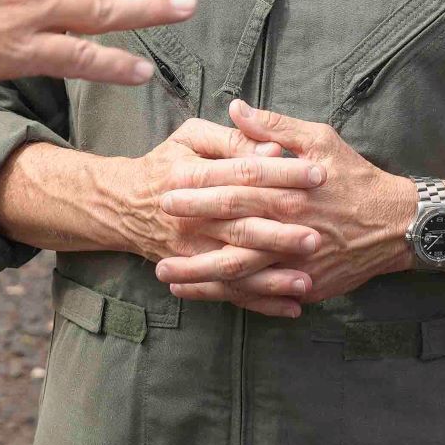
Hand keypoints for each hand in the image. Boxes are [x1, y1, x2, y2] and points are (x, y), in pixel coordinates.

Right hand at [113, 120, 325, 292]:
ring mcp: (191, 249)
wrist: (125, 205)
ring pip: (235, 266)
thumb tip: (272, 149)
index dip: (283, 173)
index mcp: (192, 175)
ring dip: (271, 278)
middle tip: (315, 237)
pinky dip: (260, 303)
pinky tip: (292, 307)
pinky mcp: (194, 271)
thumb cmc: (168, 163)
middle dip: (279, 234)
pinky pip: (229, 292)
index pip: (245, 174)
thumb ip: (233, 139)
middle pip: (241, 225)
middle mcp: (190, 216)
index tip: (319, 174)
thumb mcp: (192, 137)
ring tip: (306, 281)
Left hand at [152, 101, 414, 313]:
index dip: (201, 189)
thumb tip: (236, 107)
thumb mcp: (320, 140)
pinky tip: (202, 294)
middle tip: (156, 232)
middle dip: (192, 232)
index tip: (168, 189)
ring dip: (200, 274)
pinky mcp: (305, 284)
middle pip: (233, 231)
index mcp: (290, 189)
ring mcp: (297, 260)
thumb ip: (275, 127)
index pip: (238, 187)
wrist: (398, 224)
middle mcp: (291, 226)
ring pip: (241, 271)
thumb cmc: (355, 177)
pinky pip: (261, 293)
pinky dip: (229, 296)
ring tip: (165, 273)